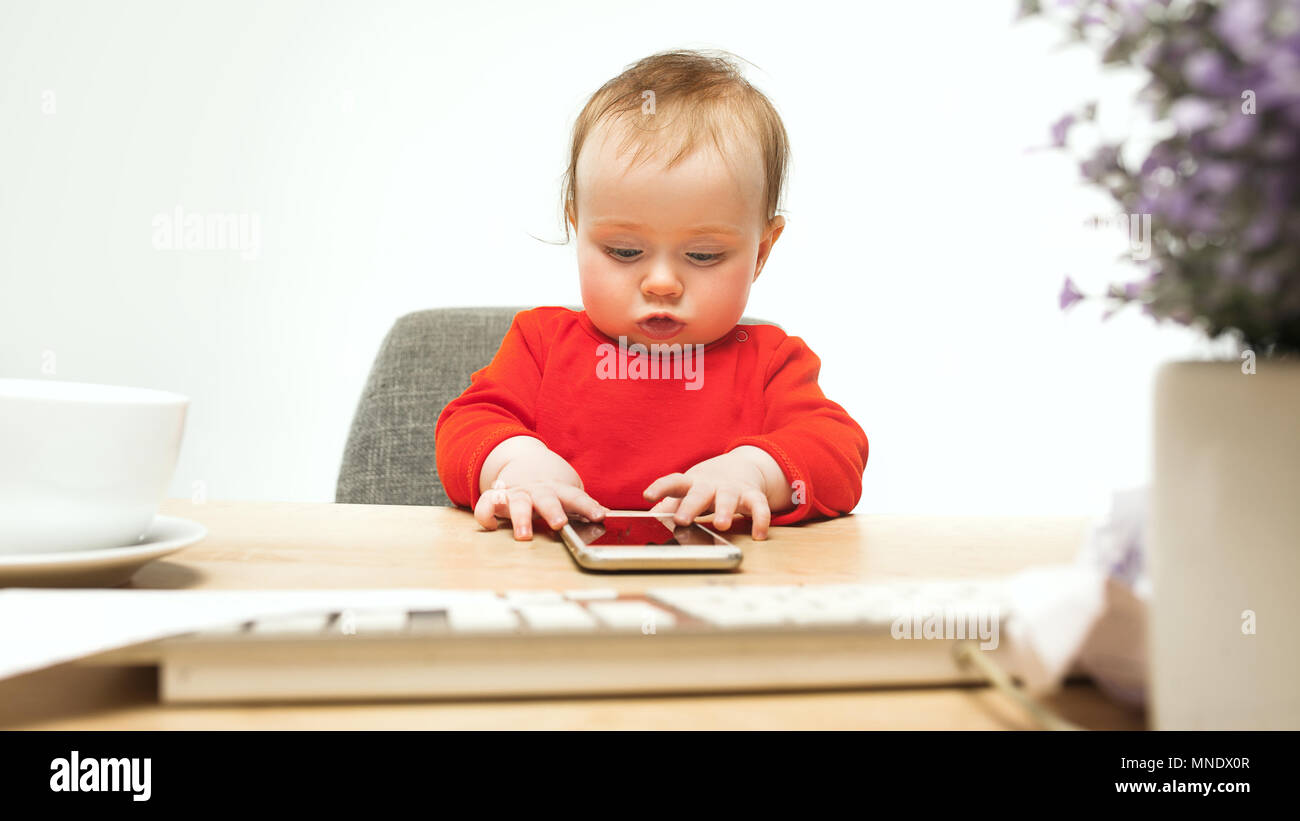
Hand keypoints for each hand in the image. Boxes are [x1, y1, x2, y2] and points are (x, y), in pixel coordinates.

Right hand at [475, 436, 606, 539]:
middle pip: (546, 499)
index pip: (576, 497)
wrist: (520, 459)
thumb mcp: (568, 490)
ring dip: (521, 518)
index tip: (600, 515)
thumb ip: (582, 505)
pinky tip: (492, 527)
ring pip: (517, 503)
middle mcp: (537, 490)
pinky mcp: (497, 497)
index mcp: (557, 489)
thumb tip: (607, 515)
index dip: (588, 506)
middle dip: (553, 511)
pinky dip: (487, 515)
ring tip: (524, 535)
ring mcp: (516, 493)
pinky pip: (486, 504)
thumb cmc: (550, 485)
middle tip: (559, 523)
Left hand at [642, 447, 785, 539]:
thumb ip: (670, 504)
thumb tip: (649, 517)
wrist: (741, 467)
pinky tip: (759, 535)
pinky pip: (759, 506)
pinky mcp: (753, 495)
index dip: (660, 488)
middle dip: (690, 506)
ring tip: (721, 524)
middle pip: (699, 493)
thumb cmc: (706, 486)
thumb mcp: (687, 492)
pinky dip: (760, 520)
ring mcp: (733, 489)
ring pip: (729, 498)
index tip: (648, 496)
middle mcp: (711, 485)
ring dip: (725, 510)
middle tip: (681, 520)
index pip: (674, 482)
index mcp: (692, 484)